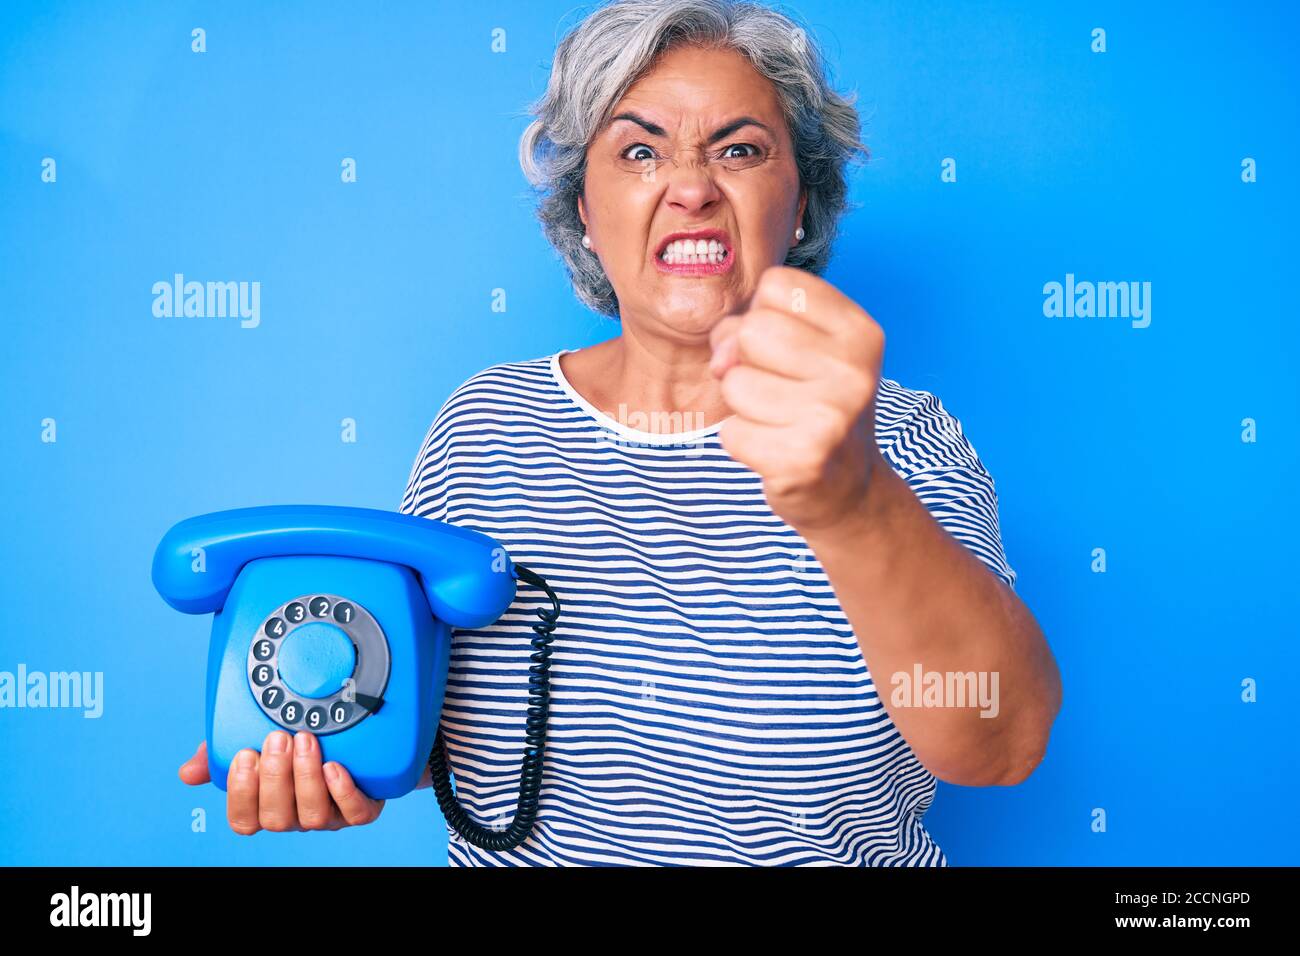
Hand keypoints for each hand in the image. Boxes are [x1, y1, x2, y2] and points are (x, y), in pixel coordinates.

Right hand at [179, 732, 385, 834]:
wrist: (346, 738)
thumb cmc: (291, 745)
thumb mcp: (252, 741)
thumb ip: (218, 755)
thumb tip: (188, 772)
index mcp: (264, 806)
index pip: (243, 820)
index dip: (241, 792)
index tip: (245, 754)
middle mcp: (294, 816)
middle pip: (276, 819)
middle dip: (275, 777)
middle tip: (279, 738)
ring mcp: (328, 815)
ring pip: (312, 817)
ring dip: (306, 777)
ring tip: (306, 741)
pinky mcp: (360, 809)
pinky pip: (354, 814)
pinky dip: (343, 792)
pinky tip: (335, 767)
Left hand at [709, 265, 886, 532]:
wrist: (848, 490)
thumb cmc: (813, 406)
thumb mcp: (799, 351)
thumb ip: (747, 330)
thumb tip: (722, 361)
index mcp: (860, 331)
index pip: (776, 285)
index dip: (763, 316)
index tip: (789, 350)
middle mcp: (854, 370)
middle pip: (751, 330)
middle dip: (748, 362)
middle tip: (781, 391)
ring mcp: (832, 416)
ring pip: (735, 383)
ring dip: (743, 407)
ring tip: (779, 422)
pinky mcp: (803, 460)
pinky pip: (732, 433)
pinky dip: (743, 444)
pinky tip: (775, 451)